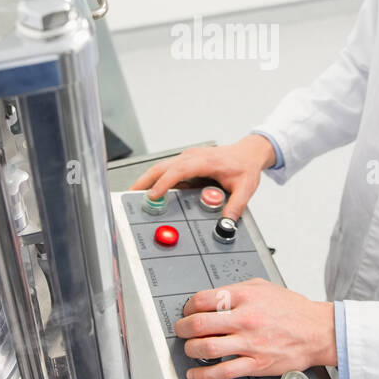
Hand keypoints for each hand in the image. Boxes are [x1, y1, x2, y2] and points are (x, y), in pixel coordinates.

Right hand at [129, 135, 275, 220]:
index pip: (179, 170)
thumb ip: (235, 207)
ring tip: (135, 197)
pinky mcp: (186, 162)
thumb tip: (225, 224)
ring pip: (161, 167)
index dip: (164, 183)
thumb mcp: (245, 188)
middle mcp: (192, 157)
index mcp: (205, 161)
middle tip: (131, 196)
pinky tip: (150, 193)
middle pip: (162, 167)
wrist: (248, 153)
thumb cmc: (244, 167)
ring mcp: (187, 158)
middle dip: (144, 181)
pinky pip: (167, 170)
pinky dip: (156, 180)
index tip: (153, 196)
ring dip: (147, 180)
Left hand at [174, 278, 335, 378]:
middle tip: (181, 330)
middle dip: (182, 328)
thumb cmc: (294, 310)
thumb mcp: (263, 287)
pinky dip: (203, 375)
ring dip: (190, 349)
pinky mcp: (255, 364)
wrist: (318, 331)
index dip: (188, 306)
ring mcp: (250, 343)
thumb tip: (213, 296)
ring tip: (190, 348)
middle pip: (199, 323)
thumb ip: (237, 290)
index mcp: (245, 297)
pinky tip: (195, 374)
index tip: (187, 311)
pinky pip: (222, 372)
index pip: (203, 299)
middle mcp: (245, 319)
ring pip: (206, 348)